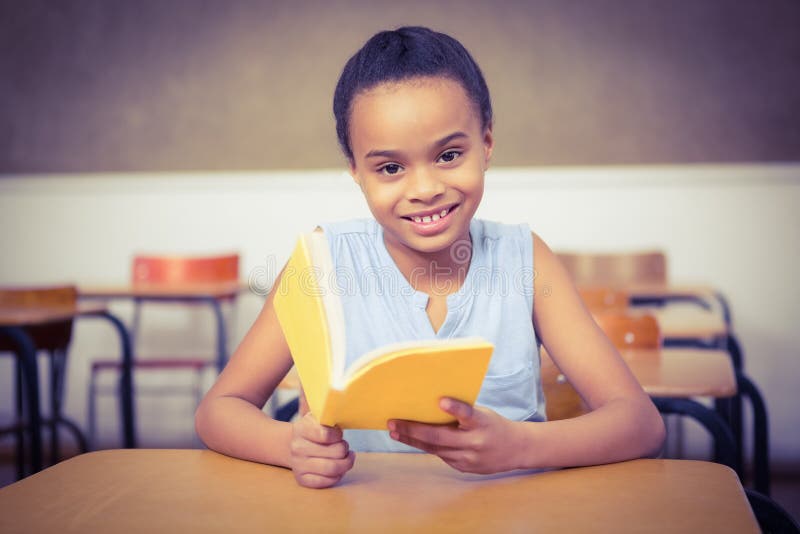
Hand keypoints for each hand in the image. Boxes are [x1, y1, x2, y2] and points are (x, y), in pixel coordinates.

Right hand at [289, 389, 354, 488]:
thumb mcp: (318, 415)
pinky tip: (338, 469)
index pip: (326, 434)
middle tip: (343, 446)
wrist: (293, 445)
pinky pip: (326, 482)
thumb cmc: (313, 429)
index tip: (338, 433)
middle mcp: (297, 447)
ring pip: (333, 469)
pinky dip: (337, 476)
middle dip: (345, 449)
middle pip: (336, 453)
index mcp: (301, 428)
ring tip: (346, 457)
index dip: (338, 435)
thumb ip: (327, 409)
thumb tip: (338, 396)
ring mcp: (298, 464)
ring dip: (345, 463)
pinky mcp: (301, 479)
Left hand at [388, 398, 521, 473]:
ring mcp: (469, 458)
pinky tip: (410, 439)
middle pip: (440, 437)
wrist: (516, 450)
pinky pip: (441, 455)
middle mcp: (475, 442)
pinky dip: (425, 446)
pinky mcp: (464, 468)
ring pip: (435, 449)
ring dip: (412, 440)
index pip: (468, 414)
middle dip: (413, 430)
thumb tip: (431, 405)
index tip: (441, 401)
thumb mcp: (483, 414)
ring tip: (394, 432)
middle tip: (393, 422)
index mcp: (482, 423)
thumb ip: (461, 412)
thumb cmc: (493, 424)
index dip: (455, 408)